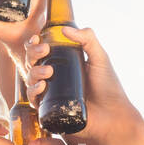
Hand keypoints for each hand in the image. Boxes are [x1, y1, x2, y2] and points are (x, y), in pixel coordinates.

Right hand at [23, 27, 143, 142]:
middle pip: (32, 62)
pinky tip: (41, 86)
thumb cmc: (109, 88)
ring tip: (48, 71)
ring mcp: (51, 93)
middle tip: (44, 50)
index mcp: (64, 63)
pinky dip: (33, 91)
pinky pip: (34, 99)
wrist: (113, 115)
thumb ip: (88, 40)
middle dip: (33, 53)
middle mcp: (55, 77)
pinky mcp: (50, 110)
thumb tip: (65, 29)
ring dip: (34, 71)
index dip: (35, 44)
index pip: (42, 51)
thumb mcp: (100, 58)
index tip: (37, 38)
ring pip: (30, 79)